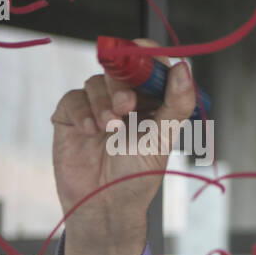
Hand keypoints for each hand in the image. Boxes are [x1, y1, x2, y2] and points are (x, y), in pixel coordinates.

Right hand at [50, 38, 196, 254]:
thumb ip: (176, 103)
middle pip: (119, 69)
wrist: (104, 204)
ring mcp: (96, 107)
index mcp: (152, 103)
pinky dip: (82, 111)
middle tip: (127, 105)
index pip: (149, 67)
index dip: (148, 55)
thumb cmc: (137, 175)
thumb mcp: (163, 138)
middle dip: (122, 82)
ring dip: (103, 101)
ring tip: (110, 128)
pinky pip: (72, 98)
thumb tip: (184, 69)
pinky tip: (91, 131)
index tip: (144, 49)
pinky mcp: (71, 117)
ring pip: (95, 81)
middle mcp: (124, 101)